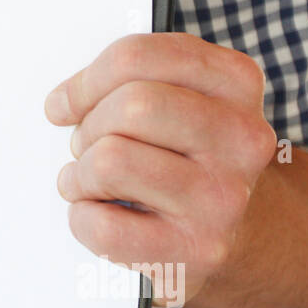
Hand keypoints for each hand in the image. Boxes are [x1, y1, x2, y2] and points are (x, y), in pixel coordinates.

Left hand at [45, 33, 277, 305]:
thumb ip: (127, 80)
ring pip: (111, 162)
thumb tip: (63, 103)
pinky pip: (105, 226)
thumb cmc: (191, 157)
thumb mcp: (180, 97)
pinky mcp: (198, 249)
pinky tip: (97, 213)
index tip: (65, 103)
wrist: (244, 232)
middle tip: (87, 145)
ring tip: (89, 180)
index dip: (87, 81)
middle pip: (131, 106)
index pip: (137, 57)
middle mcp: (241, 138)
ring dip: (80, 173)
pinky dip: (82, 218)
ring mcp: (223, 198)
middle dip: (89, 126)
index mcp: (235, 83)